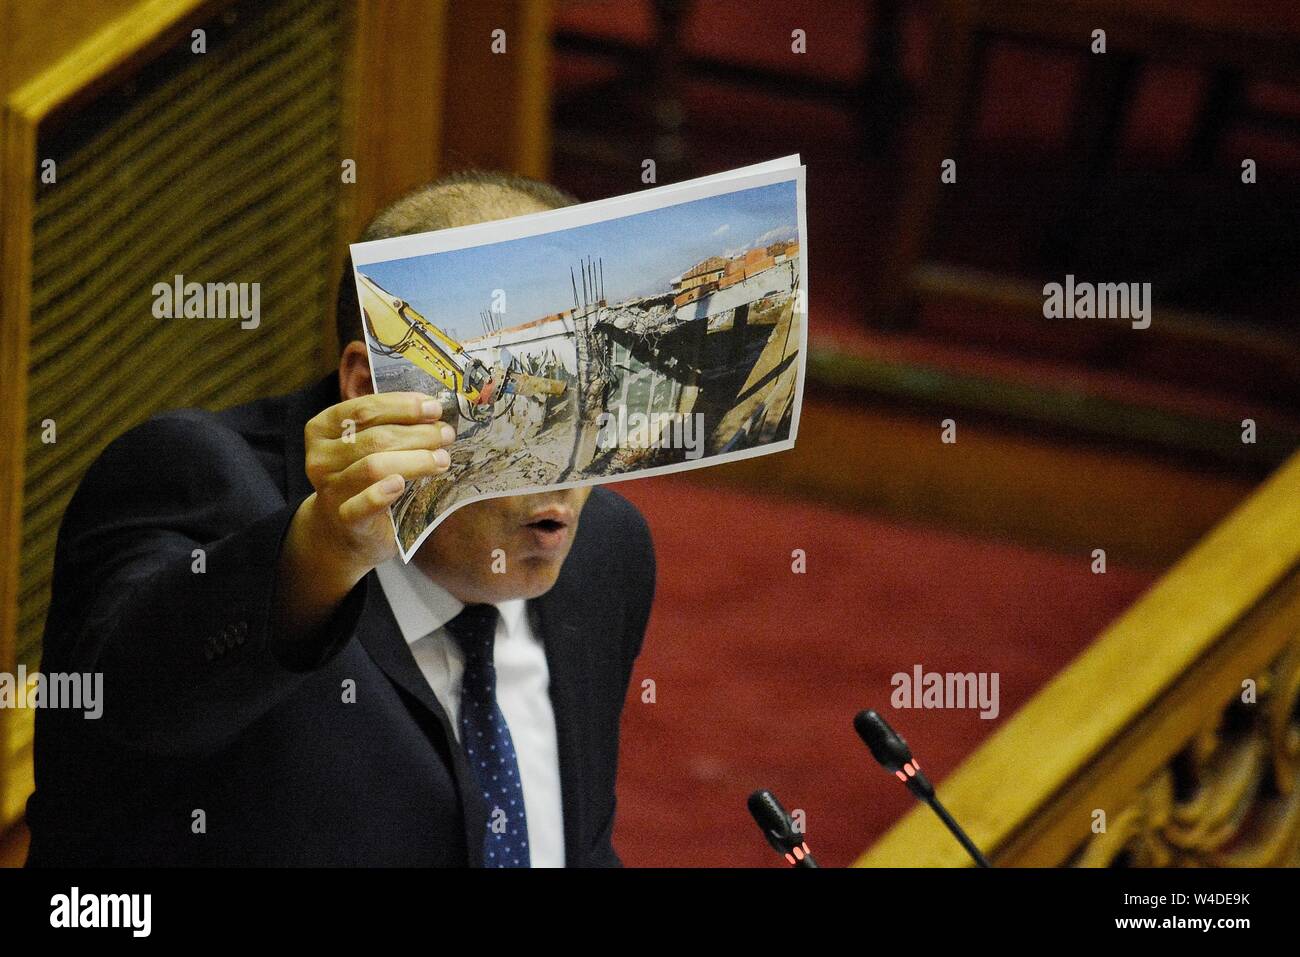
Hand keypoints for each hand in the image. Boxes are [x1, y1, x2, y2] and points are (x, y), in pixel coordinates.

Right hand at [275, 392, 453, 644]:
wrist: (344, 529)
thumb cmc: (364, 478)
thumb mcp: (369, 446)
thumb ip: (391, 425)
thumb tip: (433, 410)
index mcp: (323, 429)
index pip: (363, 409)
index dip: (403, 406)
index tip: (435, 408)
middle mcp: (320, 457)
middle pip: (374, 438)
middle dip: (417, 433)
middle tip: (446, 435)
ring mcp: (329, 489)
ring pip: (374, 466)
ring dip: (415, 460)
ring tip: (442, 459)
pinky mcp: (343, 518)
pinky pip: (362, 504)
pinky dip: (382, 493)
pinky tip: (402, 484)